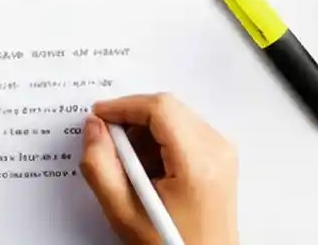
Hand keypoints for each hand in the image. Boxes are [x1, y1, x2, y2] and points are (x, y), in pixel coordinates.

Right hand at [81, 94, 237, 244]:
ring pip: (175, 116)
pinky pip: (186, 130)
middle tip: (112, 147)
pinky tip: (151, 171)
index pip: (160, 108)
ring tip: (134, 169)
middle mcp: (217, 150)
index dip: (124, 106)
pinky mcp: (221, 157)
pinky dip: (161, 141)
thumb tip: (94, 127)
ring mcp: (223, 152)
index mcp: (197, 163)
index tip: (100, 116)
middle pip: (168, 108)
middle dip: (133, 120)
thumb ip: (101, 165)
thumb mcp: (124, 212)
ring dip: (146, 133)